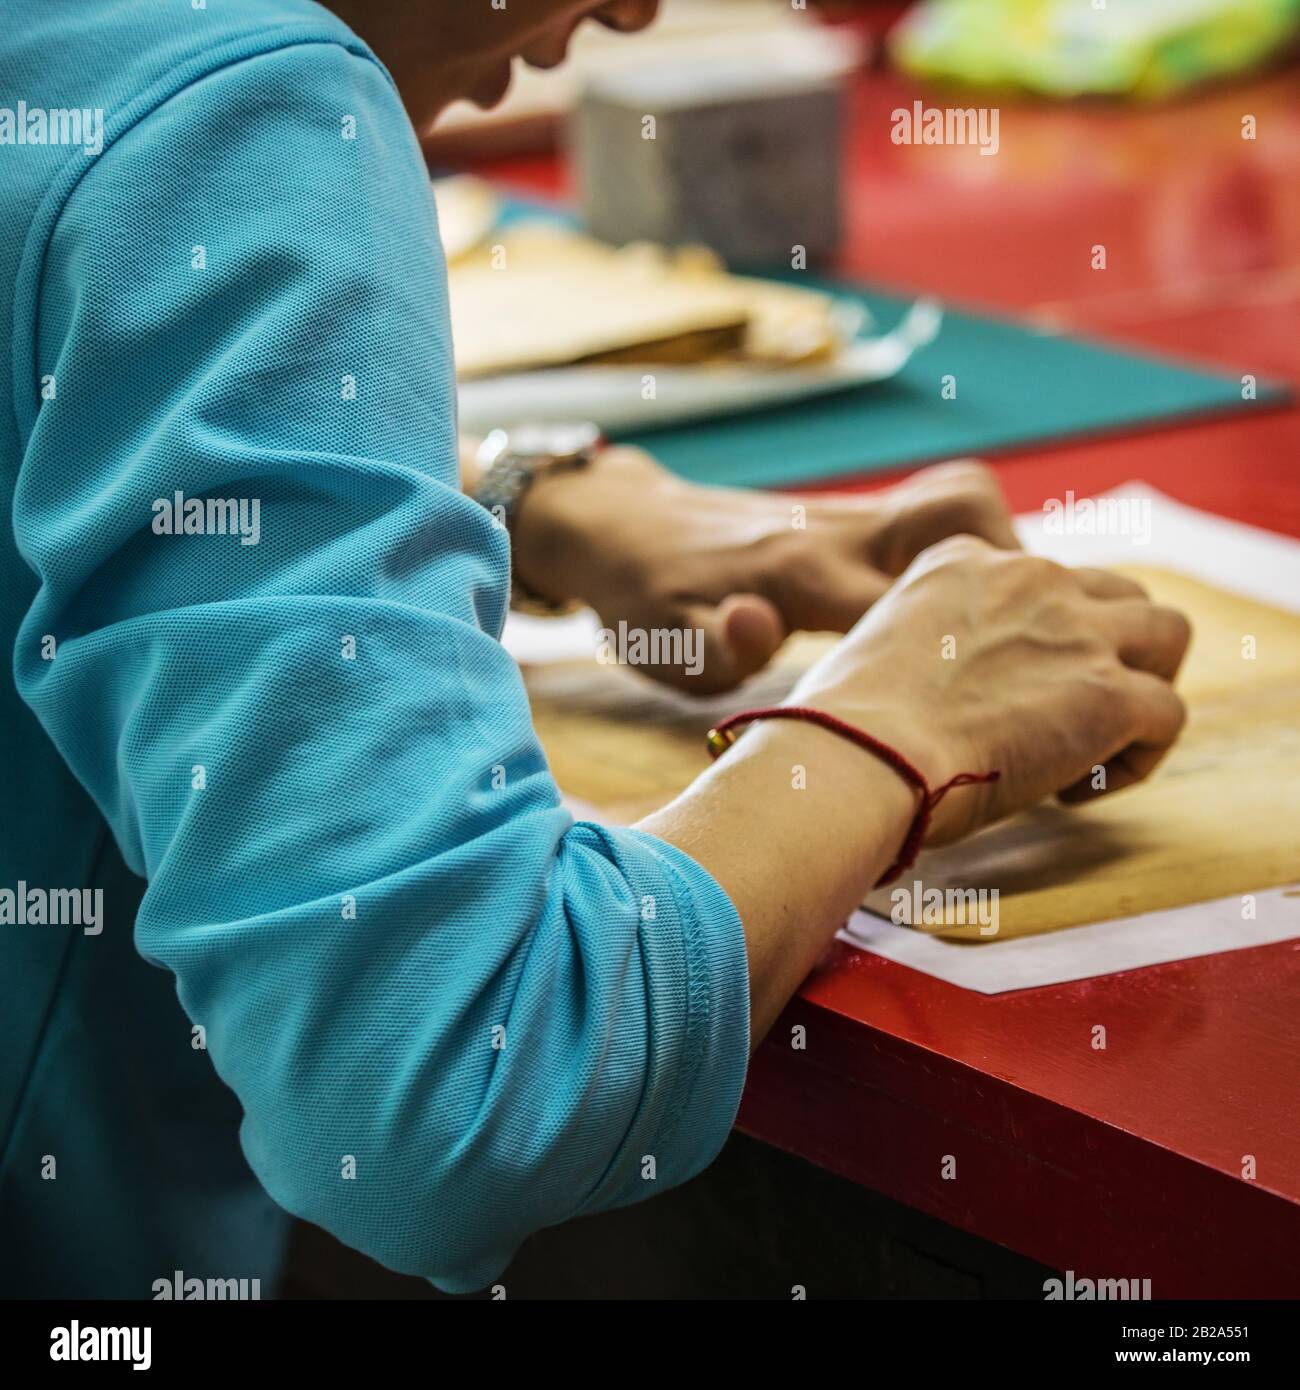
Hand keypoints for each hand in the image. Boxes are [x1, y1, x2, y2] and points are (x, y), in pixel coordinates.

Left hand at [511, 446, 1019, 692]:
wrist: (622, 524)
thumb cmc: (643, 599)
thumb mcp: (662, 647)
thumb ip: (714, 650)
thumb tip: (756, 623)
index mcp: (802, 574)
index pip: (909, 600)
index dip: (972, 642)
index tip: (1024, 686)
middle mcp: (840, 533)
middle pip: (960, 512)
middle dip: (1018, 564)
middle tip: (1040, 633)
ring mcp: (849, 517)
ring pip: (960, 500)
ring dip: (1005, 546)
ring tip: (1021, 618)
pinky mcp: (849, 517)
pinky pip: (936, 515)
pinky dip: (973, 547)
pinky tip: (973, 604)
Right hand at [788, 535, 1191, 843]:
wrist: (860, 755)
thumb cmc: (845, 725)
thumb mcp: (877, 643)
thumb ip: (925, 644)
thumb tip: (942, 697)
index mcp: (964, 560)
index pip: (1040, 579)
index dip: (1039, 639)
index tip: (1007, 692)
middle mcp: (1029, 577)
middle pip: (1115, 594)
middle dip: (1109, 650)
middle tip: (1070, 712)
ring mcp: (1076, 631)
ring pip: (1167, 633)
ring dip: (1145, 684)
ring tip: (1102, 741)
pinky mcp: (1110, 694)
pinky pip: (1166, 715)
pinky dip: (1137, 758)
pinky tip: (1074, 793)